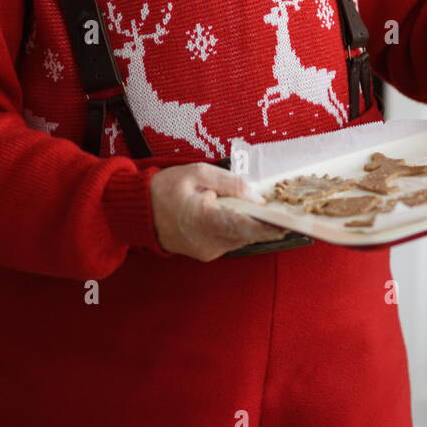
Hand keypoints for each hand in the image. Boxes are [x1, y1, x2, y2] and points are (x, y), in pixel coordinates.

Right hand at [149, 162, 288, 260]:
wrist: (138, 213)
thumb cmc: (164, 189)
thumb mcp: (196, 173)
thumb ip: (229, 183)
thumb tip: (255, 196)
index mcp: (204, 220)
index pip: (244, 227)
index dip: (269, 227)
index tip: (288, 224)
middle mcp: (208, 241)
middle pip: (247, 235)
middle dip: (265, 224)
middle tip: (284, 211)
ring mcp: (207, 251)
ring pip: (240, 238)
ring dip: (251, 225)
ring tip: (261, 209)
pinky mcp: (206, 253)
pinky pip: (230, 240)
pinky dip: (238, 228)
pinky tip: (239, 214)